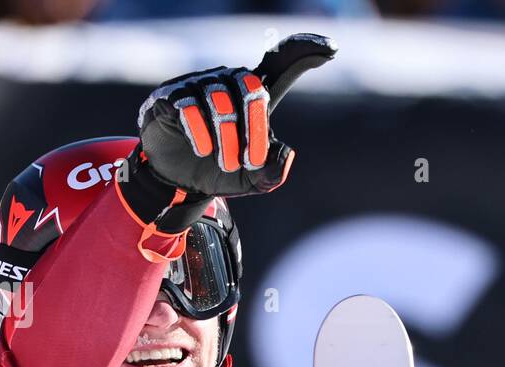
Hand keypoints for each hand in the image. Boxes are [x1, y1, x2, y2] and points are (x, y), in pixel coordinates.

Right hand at [136, 34, 336, 198]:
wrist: (177, 181)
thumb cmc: (218, 171)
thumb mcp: (252, 181)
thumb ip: (273, 173)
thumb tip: (286, 153)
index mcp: (253, 96)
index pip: (282, 63)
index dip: (305, 50)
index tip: (332, 49)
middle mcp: (228, 81)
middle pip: (251, 89)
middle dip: (254, 129)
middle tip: (248, 162)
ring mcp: (199, 84)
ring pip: (221, 102)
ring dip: (227, 140)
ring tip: (224, 162)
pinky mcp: (171, 94)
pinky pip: (190, 107)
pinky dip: (201, 135)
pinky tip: (201, 149)